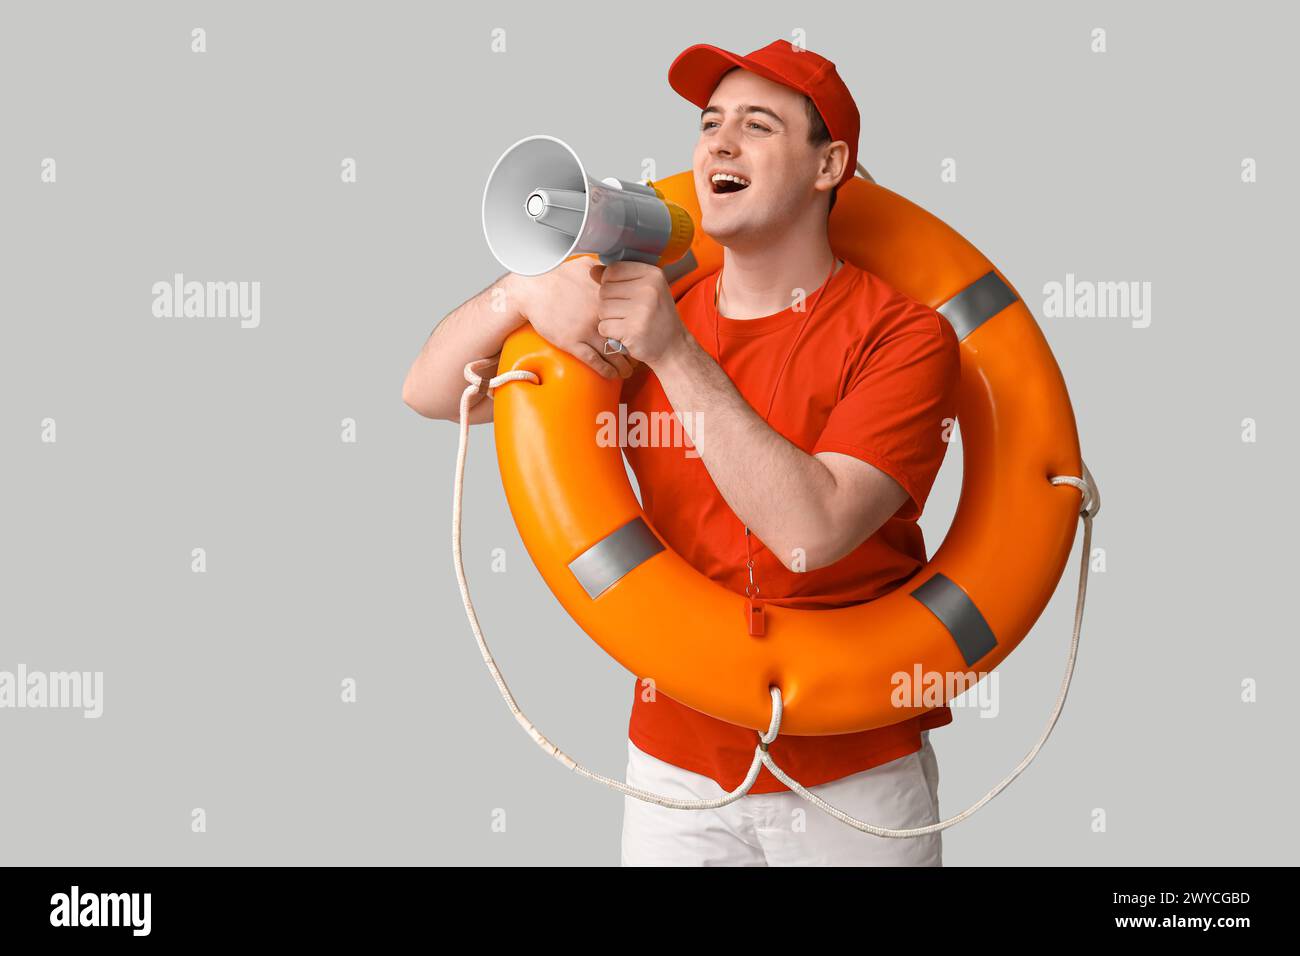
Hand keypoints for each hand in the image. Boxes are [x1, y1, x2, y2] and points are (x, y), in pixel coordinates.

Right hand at [509, 257, 634, 379]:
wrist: (532, 288)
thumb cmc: (556, 275)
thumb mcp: (585, 265)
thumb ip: (604, 269)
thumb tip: (616, 267)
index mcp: (605, 297)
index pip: (630, 317)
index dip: (637, 328)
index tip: (641, 335)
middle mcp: (599, 315)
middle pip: (625, 338)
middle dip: (634, 351)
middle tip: (639, 358)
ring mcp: (586, 331)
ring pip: (612, 354)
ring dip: (622, 366)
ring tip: (628, 371)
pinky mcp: (572, 343)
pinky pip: (594, 361)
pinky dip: (606, 370)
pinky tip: (612, 375)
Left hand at [592, 261, 688, 368]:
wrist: (672, 347)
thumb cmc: (656, 316)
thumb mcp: (644, 290)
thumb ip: (619, 278)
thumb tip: (592, 270)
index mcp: (653, 274)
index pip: (613, 270)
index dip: (611, 284)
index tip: (626, 295)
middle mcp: (649, 289)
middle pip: (605, 290)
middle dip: (610, 304)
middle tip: (629, 313)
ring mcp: (641, 310)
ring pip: (602, 308)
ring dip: (609, 319)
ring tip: (627, 323)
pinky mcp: (633, 330)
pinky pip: (604, 326)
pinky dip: (610, 333)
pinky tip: (625, 334)